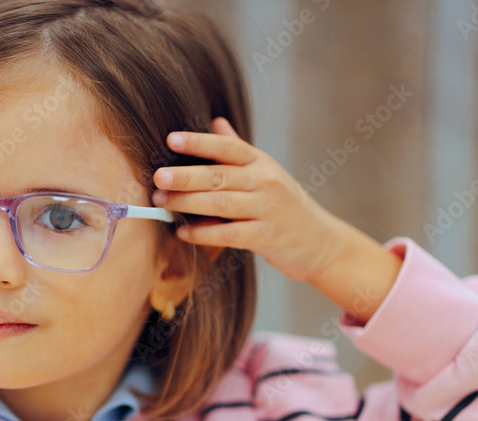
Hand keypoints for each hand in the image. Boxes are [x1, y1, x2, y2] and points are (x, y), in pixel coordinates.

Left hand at [151, 117, 351, 282]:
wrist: (320, 241)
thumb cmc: (284, 205)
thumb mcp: (266, 172)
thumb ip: (238, 149)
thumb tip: (215, 121)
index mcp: (261, 163)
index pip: (228, 147)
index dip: (199, 142)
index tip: (171, 139)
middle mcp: (266, 182)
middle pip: (219, 175)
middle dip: (185, 175)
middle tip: (158, 177)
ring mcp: (267, 209)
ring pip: (221, 203)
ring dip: (187, 203)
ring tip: (161, 203)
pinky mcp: (267, 236)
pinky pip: (229, 233)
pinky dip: (203, 233)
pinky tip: (183, 233)